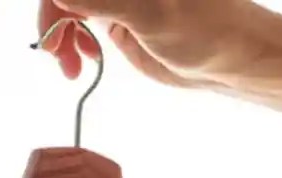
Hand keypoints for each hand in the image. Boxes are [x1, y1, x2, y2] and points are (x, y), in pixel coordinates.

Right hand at [38, 0, 269, 87]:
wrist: (231, 60)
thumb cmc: (204, 31)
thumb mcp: (150, 14)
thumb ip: (104, 0)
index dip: (54, 2)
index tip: (51, 31)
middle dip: (53, 19)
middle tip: (55, 53)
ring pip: (68, 6)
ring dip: (61, 35)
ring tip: (71, 67)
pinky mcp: (117, 17)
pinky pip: (80, 23)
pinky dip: (72, 43)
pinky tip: (82, 63)